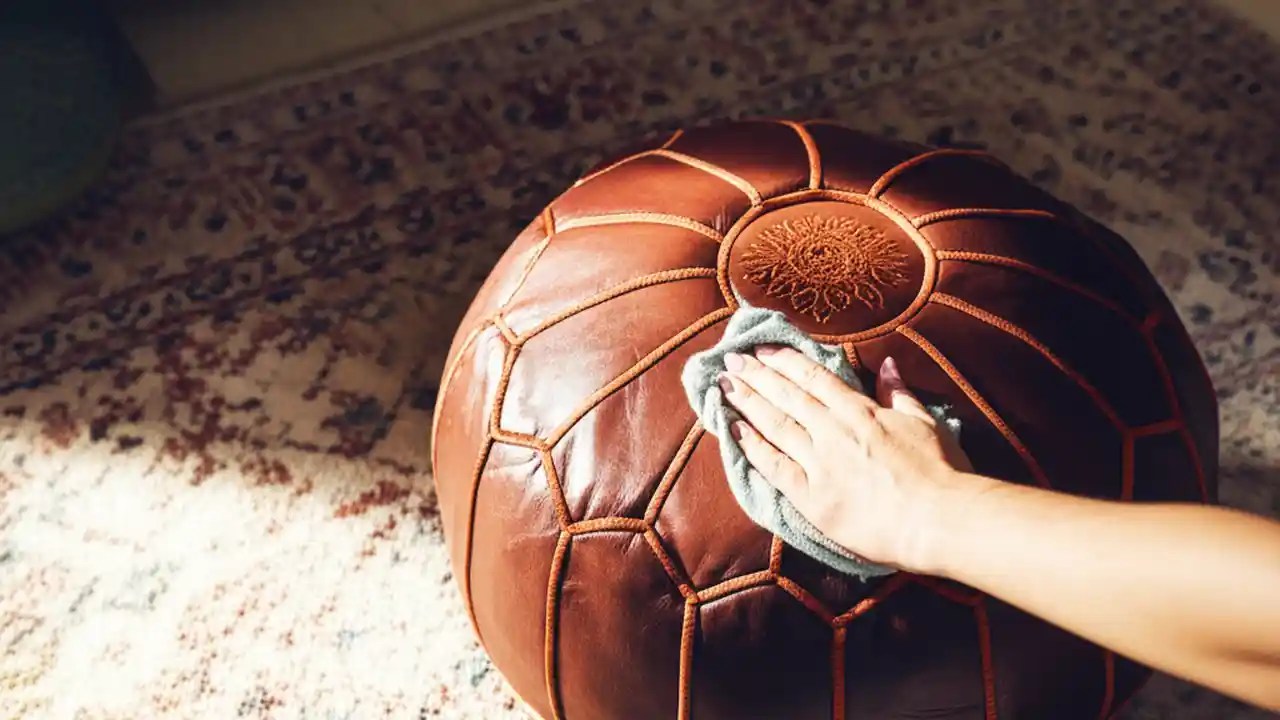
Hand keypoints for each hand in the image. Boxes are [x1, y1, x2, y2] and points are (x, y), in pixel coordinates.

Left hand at [718, 348, 977, 573]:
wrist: (938, 521)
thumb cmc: (941, 473)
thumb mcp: (926, 423)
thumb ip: (900, 393)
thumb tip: (888, 363)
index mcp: (862, 412)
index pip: (815, 379)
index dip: (786, 361)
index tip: (762, 350)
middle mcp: (835, 433)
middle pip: (789, 397)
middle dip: (758, 376)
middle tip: (731, 360)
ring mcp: (821, 464)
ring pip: (776, 426)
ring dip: (748, 403)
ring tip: (725, 386)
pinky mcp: (812, 498)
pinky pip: (775, 467)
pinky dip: (753, 447)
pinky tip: (733, 430)